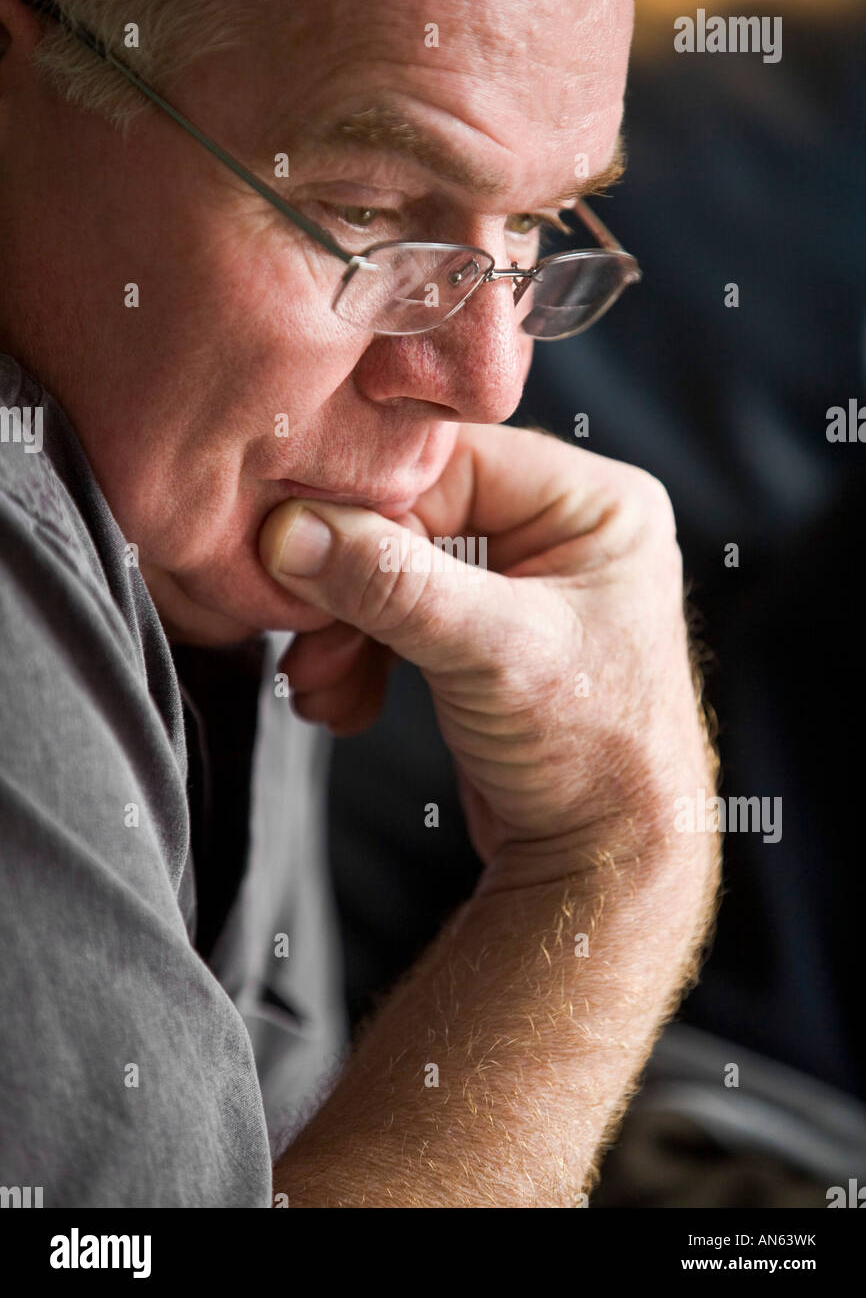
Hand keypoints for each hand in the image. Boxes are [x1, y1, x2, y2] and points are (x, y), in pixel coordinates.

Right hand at [259, 423, 713, 870]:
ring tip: (317, 684)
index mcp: (596, 504)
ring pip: (398, 568)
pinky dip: (362, 655)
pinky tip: (340, 702)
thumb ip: (392, 585)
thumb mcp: (491, 654)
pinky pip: (401, 614)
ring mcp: (523, 581)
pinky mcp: (484, 631)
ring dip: (345, 628)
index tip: (298, 549)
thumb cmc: (590, 754)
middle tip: (301, 634)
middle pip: (417, 516)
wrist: (603, 863)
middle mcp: (563, 528)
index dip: (370, 505)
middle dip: (351, 585)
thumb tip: (291, 531)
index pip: (454, 461)